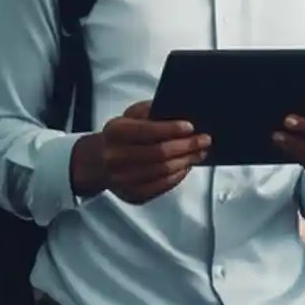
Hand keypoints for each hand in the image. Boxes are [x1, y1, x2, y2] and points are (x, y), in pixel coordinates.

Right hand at [70, 100, 210, 203]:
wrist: (100, 161)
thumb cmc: (122, 134)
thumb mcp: (131, 115)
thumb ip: (152, 110)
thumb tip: (180, 111)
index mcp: (115, 132)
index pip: (146, 131)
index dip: (171, 129)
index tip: (191, 127)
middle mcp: (115, 157)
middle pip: (159, 153)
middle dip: (186, 146)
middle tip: (204, 140)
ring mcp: (122, 179)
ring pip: (163, 171)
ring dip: (187, 160)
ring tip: (200, 152)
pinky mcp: (132, 194)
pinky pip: (162, 186)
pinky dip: (179, 175)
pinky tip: (186, 165)